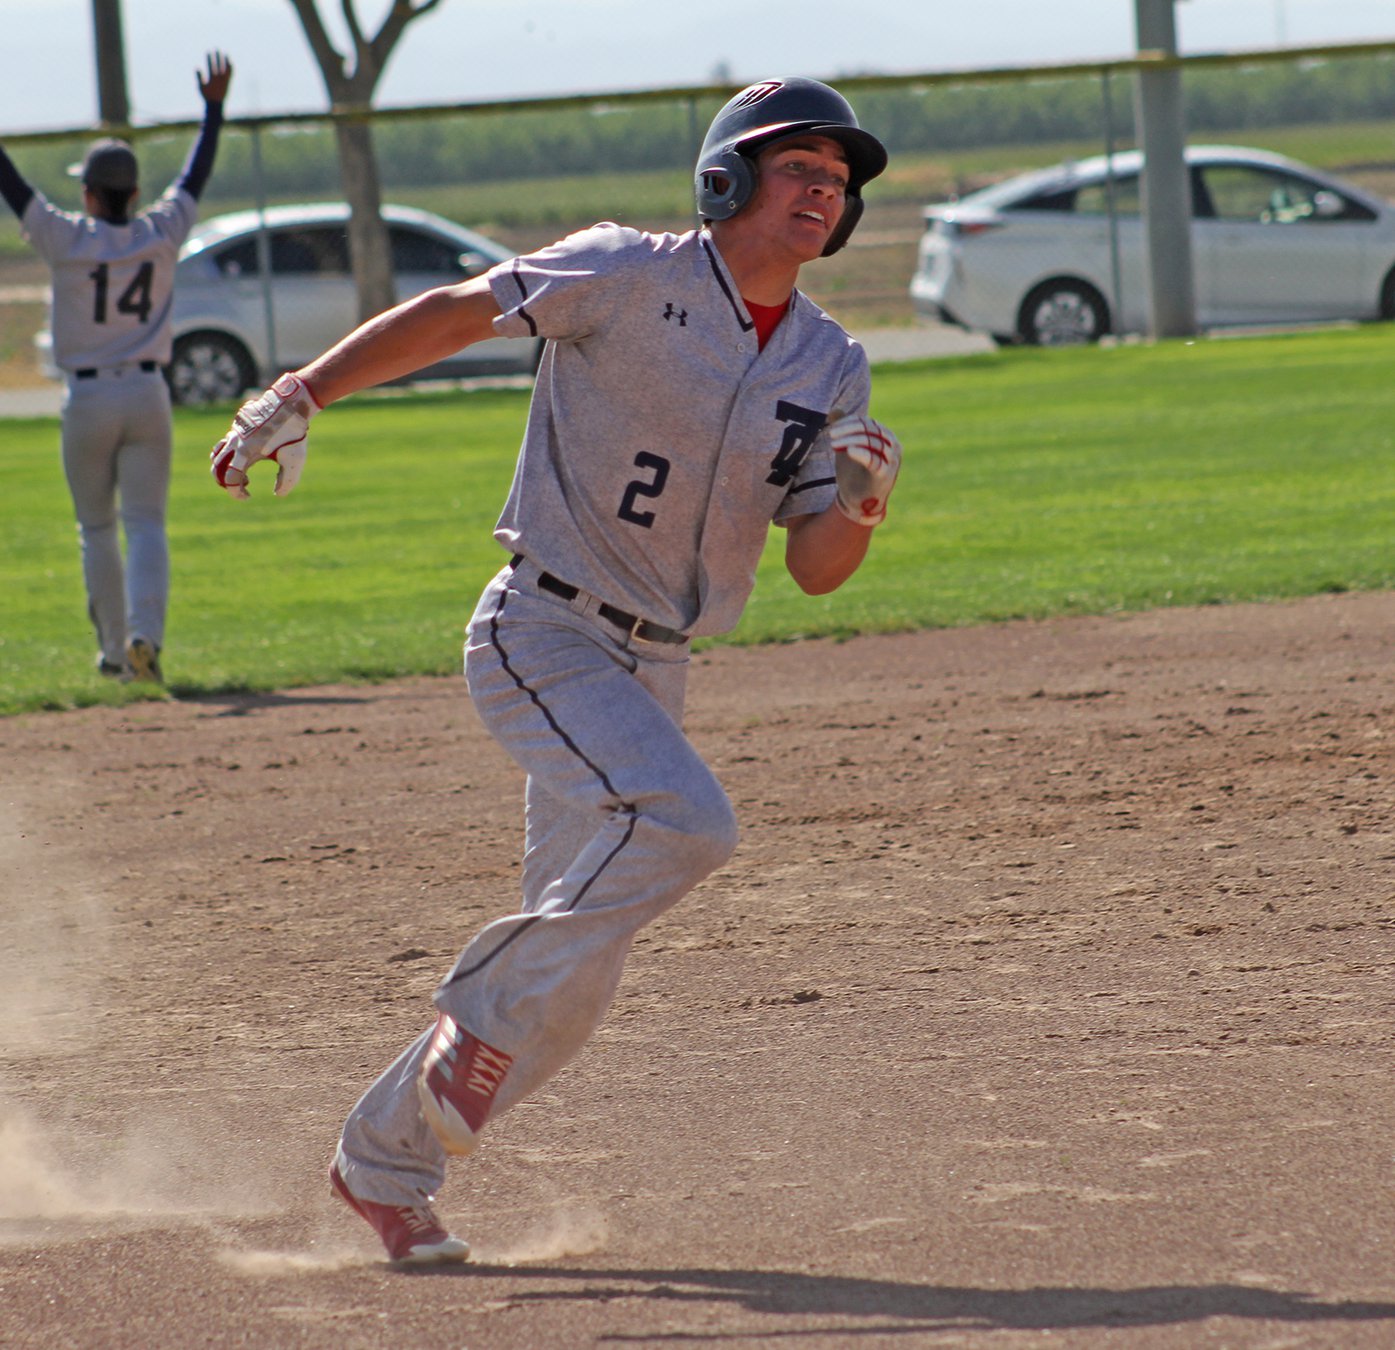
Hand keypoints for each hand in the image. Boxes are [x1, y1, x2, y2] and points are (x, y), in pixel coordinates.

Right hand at [198, 51, 231, 104]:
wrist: (216, 104)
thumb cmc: (207, 96)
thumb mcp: (201, 87)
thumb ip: (199, 77)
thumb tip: (197, 68)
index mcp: (212, 79)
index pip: (210, 66)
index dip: (209, 59)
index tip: (208, 52)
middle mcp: (220, 79)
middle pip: (219, 65)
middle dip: (217, 57)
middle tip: (217, 49)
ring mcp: (225, 81)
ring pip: (226, 69)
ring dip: (226, 61)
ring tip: (226, 54)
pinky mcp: (228, 83)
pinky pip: (230, 74)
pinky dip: (231, 68)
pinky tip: (231, 63)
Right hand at [211, 373, 319, 499]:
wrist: (290, 404)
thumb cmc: (293, 433)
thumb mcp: (295, 460)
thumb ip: (287, 481)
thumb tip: (278, 494)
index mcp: (246, 452)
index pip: (230, 479)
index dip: (236, 493)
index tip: (248, 497)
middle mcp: (236, 442)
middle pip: (216, 468)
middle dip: (225, 482)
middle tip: (243, 487)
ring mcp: (235, 432)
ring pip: (218, 454)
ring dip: (226, 468)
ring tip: (246, 474)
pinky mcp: (238, 426)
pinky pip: (225, 443)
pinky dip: (230, 455)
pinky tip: (250, 457)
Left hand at [830, 414, 901, 525]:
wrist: (858, 502)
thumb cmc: (854, 473)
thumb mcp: (847, 448)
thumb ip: (844, 430)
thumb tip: (834, 410)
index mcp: (885, 436)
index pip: (868, 422)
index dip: (849, 422)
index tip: (831, 426)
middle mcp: (892, 445)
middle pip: (871, 429)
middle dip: (849, 429)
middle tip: (830, 434)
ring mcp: (891, 461)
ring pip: (872, 442)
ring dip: (851, 440)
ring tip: (833, 444)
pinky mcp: (885, 475)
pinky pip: (875, 461)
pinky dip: (862, 454)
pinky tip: (849, 451)